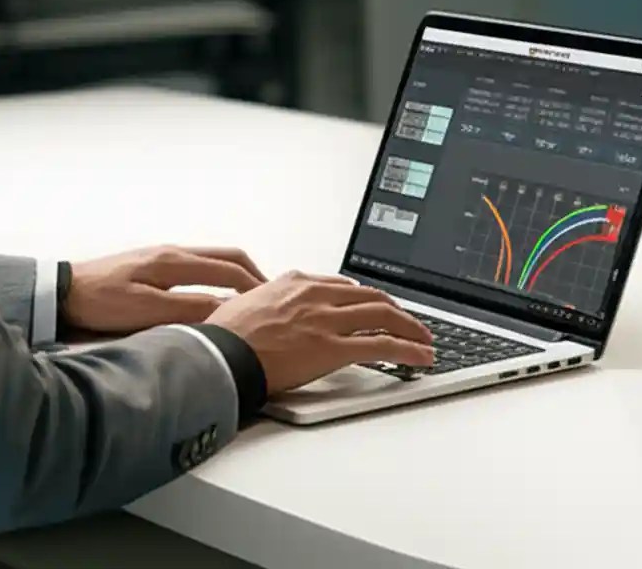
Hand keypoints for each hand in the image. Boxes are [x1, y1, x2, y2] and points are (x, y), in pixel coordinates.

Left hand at [63, 245, 266, 333]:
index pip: (230, 270)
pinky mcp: (153, 263)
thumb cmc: (101, 303)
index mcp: (175, 261)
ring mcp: (163, 254)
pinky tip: (217, 293)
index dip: (255, 287)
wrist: (59, 291)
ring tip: (249, 296)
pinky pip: (199, 264)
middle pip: (228, 256)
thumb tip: (229, 311)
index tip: (273, 304)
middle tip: (270, 297)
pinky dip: (219, 275)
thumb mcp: (146, 311)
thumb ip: (189, 310)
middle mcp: (174, 251)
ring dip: (237, 274)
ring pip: (214, 258)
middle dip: (254, 274)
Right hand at [206, 271, 433, 393]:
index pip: (343, 286)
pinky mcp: (333, 348)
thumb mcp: (243, 305)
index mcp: (295, 284)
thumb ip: (266, 302)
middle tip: (410, 321)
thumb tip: (267, 309)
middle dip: (396, 310)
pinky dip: (408, 350)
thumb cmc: (221, 337)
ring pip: (384, 316)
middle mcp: (316, 296)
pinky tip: (421, 357)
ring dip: (411, 328)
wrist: (216, 356)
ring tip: (425, 339)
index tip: (375, 305)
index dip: (365, 298)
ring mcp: (326, 321)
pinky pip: (382, 346)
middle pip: (371, 297)